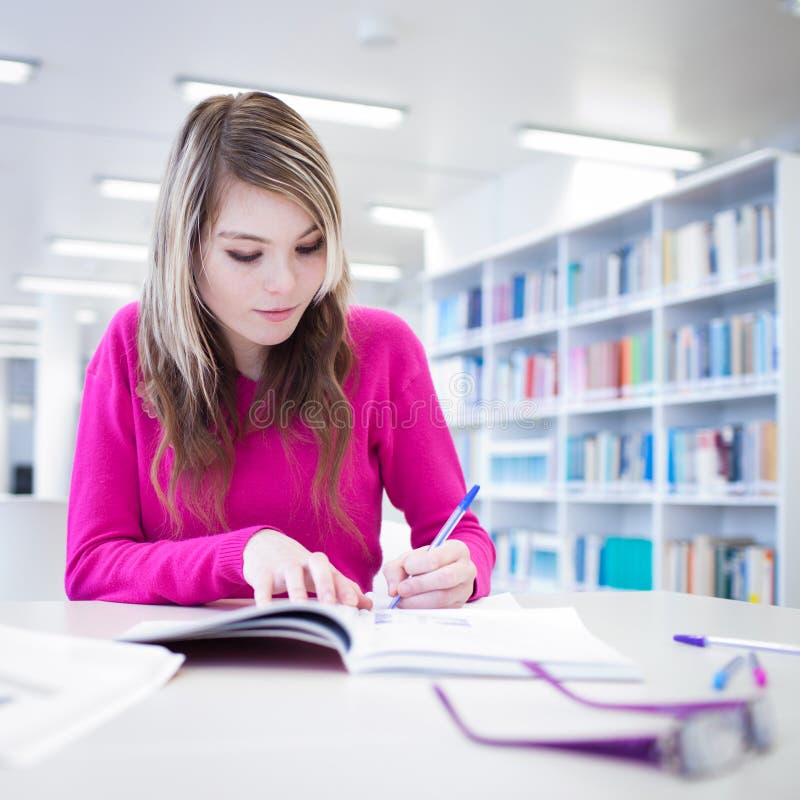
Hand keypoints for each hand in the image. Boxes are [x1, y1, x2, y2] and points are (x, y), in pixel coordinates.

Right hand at [243, 529, 371, 608]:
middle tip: (330, 605)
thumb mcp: (319, 573)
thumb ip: (342, 588)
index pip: (336, 575)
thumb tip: (368, 604)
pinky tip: (265, 612)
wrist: (263, 545)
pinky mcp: (263, 573)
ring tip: (300, 610)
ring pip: (292, 576)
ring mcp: (283, 566)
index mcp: (320, 565)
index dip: (346, 589)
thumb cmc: (297, 564)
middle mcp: (304, 562)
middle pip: (318, 566)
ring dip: (297, 592)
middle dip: (325, 585)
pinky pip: (263, 585)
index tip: (354, 604)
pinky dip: (264, 599)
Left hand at [382, 540, 476, 608]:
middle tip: (401, 589)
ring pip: (444, 598)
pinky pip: (441, 611)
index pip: (437, 557)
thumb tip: (393, 590)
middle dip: (419, 585)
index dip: (418, 565)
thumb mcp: (410, 558)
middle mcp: (466, 569)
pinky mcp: (459, 606)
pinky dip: (422, 609)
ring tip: (403, 598)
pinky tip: (411, 604)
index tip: (406, 568)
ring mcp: (464, 590)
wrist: (442, 570)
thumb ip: (396, 568)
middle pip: (446, 578)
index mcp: (456, 549)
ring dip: (418, 600)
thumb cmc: (427, 562)